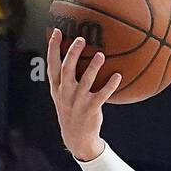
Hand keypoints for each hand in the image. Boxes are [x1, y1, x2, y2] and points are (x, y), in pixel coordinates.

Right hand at [46, 28, 118, 161]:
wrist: (76, 138)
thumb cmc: (72, 111)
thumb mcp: (63, 96)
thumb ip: (65, 78)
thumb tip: (71, 56)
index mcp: (57, 88)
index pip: (52, 65)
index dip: (53, 48)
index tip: (56, 31)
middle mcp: (66, 93)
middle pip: (67, 69)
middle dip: (72, 53)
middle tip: (81, 39)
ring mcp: (78, 102)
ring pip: (85, 81)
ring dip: (93, 67)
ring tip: (101, 55)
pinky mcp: (90, 110)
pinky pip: (102, 95)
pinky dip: (110, 85)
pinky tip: (118, 76)